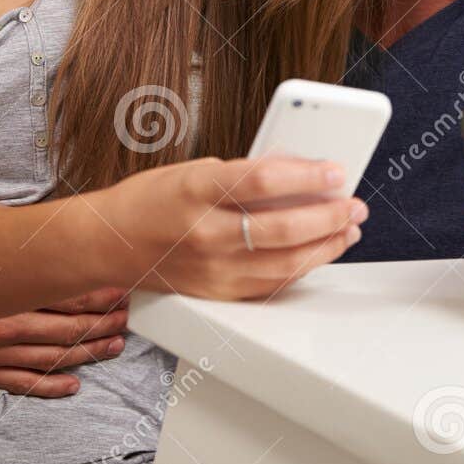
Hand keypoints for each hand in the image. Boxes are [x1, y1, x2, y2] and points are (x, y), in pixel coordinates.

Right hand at [0, 200, 130, 396]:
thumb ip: (12, 226)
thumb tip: (51, 222)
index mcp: (1, 288)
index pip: (63, 294)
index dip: (98, 292)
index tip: (122, 288)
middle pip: (64, 329)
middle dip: (101, 323)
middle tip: (126, 316)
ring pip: (48, 359)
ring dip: (85, 353)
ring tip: (113, 345)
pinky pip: (16, 383)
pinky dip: (47, 386)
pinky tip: (72, 383)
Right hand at [95, 156, 366, 300]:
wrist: (109, 243)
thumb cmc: (151, 199)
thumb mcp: (195, 169)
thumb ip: (244, 173)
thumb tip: (298, 171)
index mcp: (197, 190)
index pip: (264, 181)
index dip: (308, 175)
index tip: (336, 170)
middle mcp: (205, 233)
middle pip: (283, 228)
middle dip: (330, 216)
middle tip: (354, 204)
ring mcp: (211, 269)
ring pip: (285, 263)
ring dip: (326, 245)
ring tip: (348, 229)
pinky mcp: (216, 293)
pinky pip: (271, 284)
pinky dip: (302, 268)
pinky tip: (319, 252)